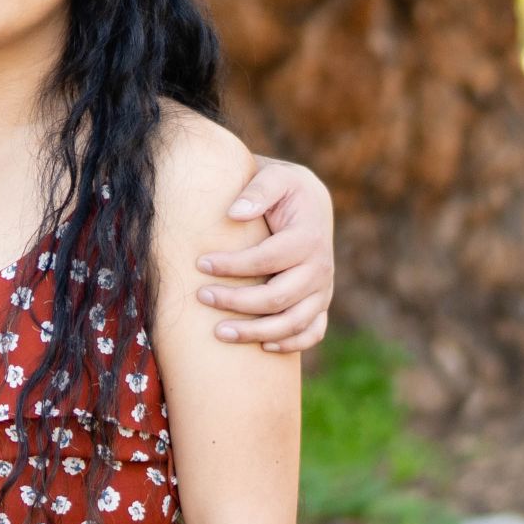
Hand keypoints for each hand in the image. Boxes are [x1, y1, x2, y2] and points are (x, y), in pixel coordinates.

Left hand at [194, 157, 333, 353]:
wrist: (309, 199)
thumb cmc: (284, 188)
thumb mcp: (274, 177)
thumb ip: (257, 191)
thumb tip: (234, 214)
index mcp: (309, 237)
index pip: (268, 260)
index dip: (233, 265)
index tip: (200, 263)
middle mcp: (320, 268)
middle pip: (278, 297)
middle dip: (237, 302)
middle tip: (202, 296)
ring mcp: (323, 289)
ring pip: (294, 323)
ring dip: (256, 332)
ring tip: (219, 333)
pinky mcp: (321, 302)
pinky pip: (312, 332)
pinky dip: (291, 344)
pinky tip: (262, 346)